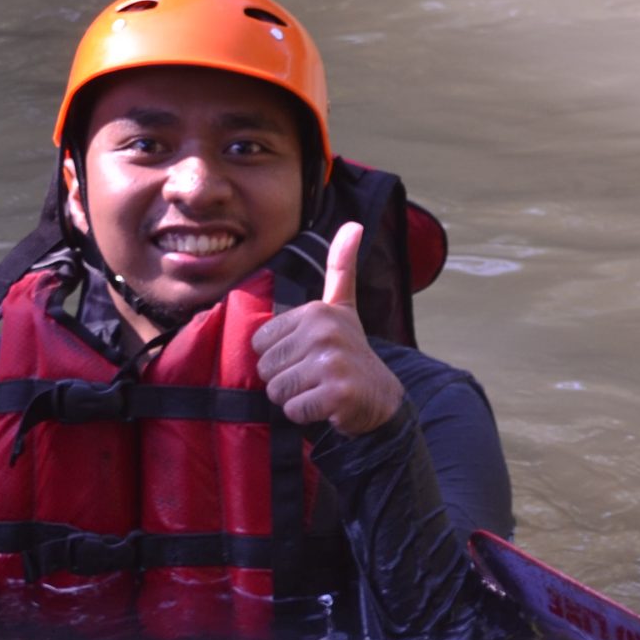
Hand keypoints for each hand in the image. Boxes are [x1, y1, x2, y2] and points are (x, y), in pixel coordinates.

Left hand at [250, 223, 404, 435]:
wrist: (380, 398)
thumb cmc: (350, 353)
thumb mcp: (342, 307)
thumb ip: (341, 267)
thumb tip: (354, 224)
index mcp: (317, 311)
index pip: (260, 344)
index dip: (280, 356)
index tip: (309, 355)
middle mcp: (325, 332)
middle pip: (266, 368)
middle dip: (286, 379)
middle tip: (315, 376)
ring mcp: (332, 362)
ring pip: (276, 390)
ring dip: (294, 398)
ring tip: (320, 389)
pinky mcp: (337, 393)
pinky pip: (294, 409)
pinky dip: (305, 415)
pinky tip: (327, 405)